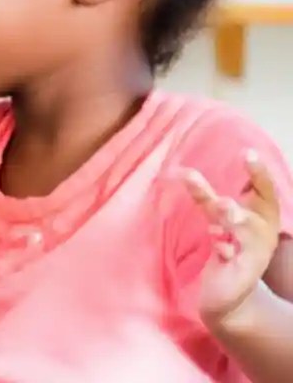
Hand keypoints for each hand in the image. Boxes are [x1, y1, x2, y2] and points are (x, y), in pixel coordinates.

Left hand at [183, 149, 280, 330]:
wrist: (227, 299)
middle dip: (258, 189)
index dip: (259, 173)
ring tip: (221, 206)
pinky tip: (218, 246)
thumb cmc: (226, 252)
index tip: (248, 152)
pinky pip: (238, 257)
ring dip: (237, 216)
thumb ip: (206, 199)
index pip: (266, 192)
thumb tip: (185, 171)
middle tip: (240, 164)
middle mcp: (264, 234)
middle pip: (267, 206)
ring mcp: (256, 253)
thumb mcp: (217, 222)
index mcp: (260, 219)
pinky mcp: (245, 272)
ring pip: (252, 229)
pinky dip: (226, 249)